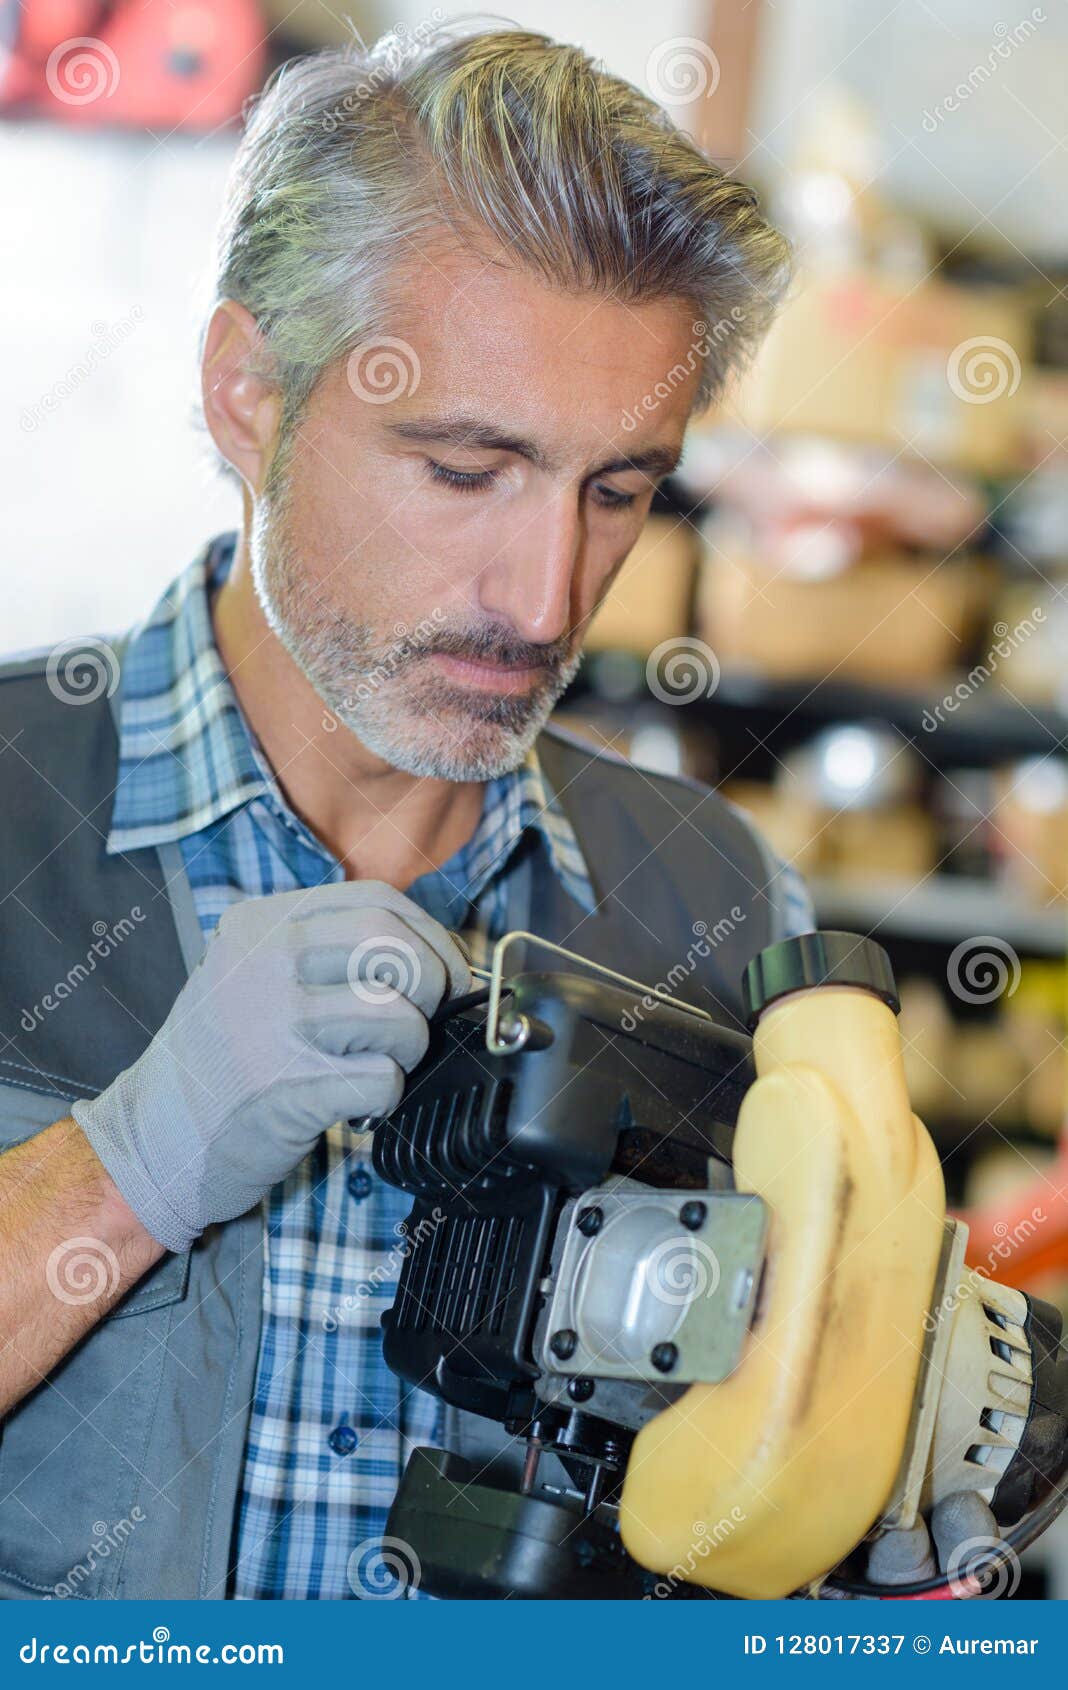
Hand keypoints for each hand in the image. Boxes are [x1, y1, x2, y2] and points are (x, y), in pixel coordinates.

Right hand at [70, 882, 469, 1252]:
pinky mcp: (288, 1089)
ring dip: (409, 1049)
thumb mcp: (253, 974)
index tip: (446, 969)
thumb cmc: (221, 1060)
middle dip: (434, 985)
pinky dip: (385, 1098)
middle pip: (393, 946)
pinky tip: (355, 1103)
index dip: (431, 934)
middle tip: (422, 1020)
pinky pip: (382, 1080)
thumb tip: (434, 951)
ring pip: (399, 1016)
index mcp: (260, 925)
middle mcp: (263, 964)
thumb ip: (324, 949)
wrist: (154, 1137)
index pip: (375, 901)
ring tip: (376, 1064)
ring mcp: (273, 1025)